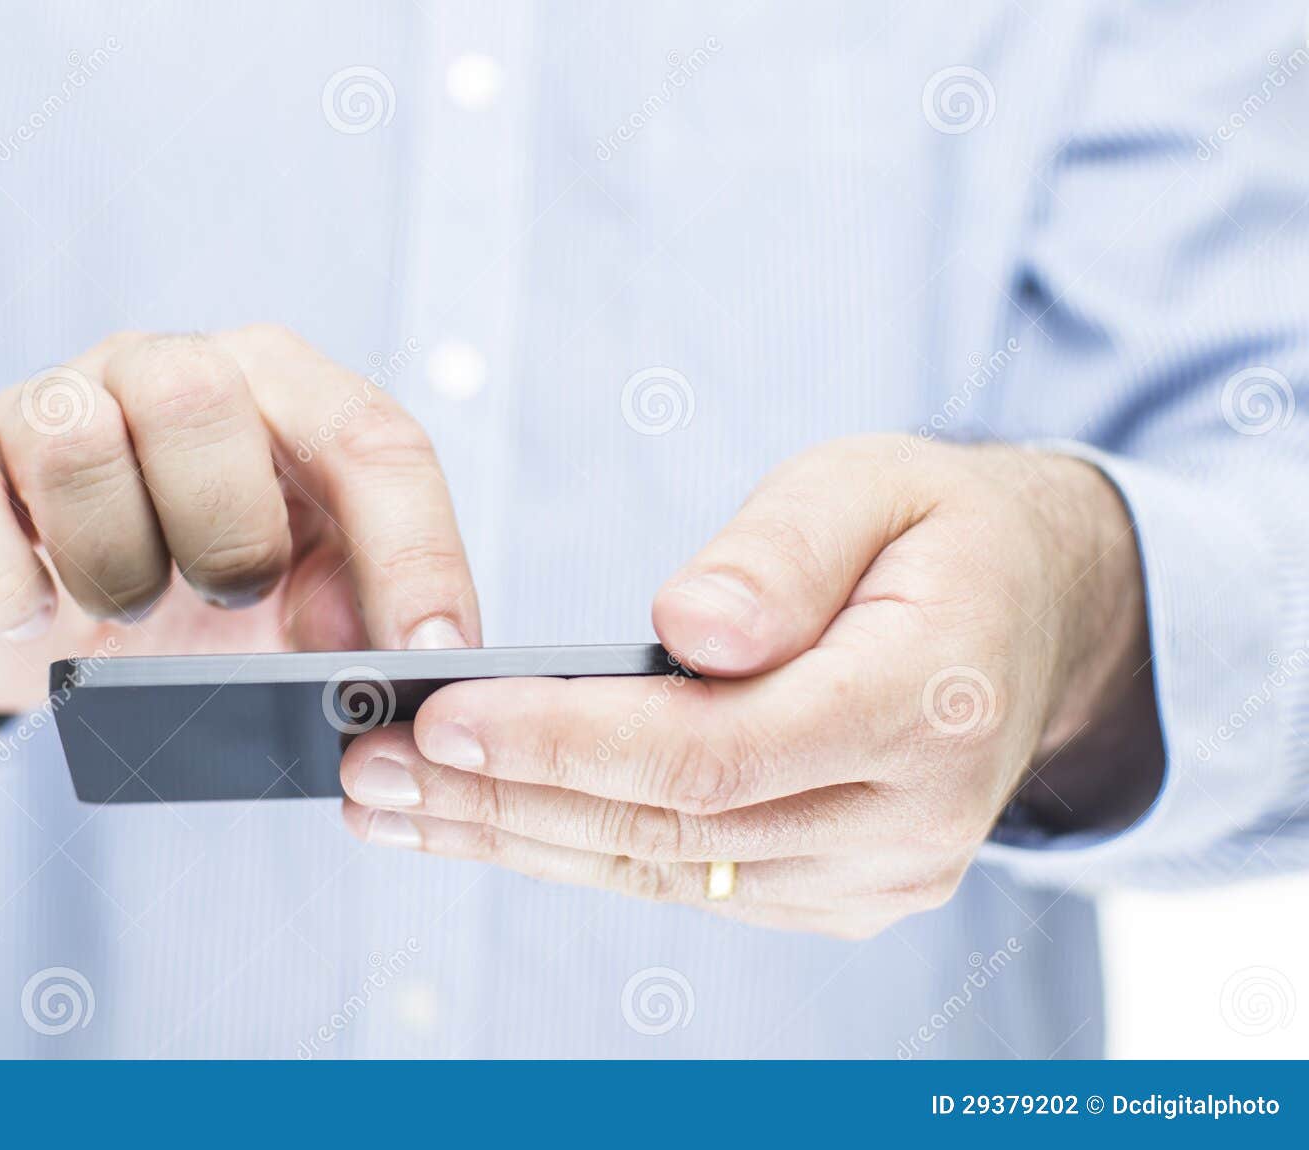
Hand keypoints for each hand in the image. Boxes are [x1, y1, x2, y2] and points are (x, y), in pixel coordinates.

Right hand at [0, 327, 478, 772]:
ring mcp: (50, 401)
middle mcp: (169, 370)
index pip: (372, 439)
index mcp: (280, 395)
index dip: (414, 552)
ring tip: (126, 612)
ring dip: (114, 564)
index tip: (432, 655)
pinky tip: (30, 619)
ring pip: (76, 437)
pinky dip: (3, 587)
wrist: (15, 614)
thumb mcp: (282, 606)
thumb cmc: (176, 594)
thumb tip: (395, 658)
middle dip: (230, 533)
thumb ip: (347, 616)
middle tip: (227, 601)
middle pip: (203, 397)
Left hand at [339, 436, 1156, 937]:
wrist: (1032, 615)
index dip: (569, 742)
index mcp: (930, 701)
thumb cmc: (936, 529)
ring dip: (516, 838)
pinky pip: (687, 882)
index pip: (716, 749)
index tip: (443, 717)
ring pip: (663, 871)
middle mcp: (911, 816)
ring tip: (393, 802)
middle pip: (671, 827)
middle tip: (373, 769)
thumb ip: (783, 553)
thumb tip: (684, 629)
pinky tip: (484, 821)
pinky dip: (574, 851)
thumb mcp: (873, 484)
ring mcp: (879, 874)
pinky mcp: (839, 892)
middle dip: (505, 799)